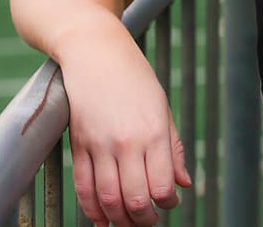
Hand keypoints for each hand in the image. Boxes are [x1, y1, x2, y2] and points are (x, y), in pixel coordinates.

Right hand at [60, 27, 192, 225]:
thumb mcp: (163, 108)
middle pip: (134, 200)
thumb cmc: (134, 77)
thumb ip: (173, 150)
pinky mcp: (78, 144)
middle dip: (143, 220)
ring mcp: (99, 144)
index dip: (166, 204)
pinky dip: (92, 209)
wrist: (95, 53)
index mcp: (154, 132)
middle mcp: (126, 142)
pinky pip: (83, 187)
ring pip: (108, 199)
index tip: (169, 204)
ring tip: (128, 223)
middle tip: (148, 222)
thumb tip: (183, 184)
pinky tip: (102, 218)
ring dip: (119, 220)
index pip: (161, 187)